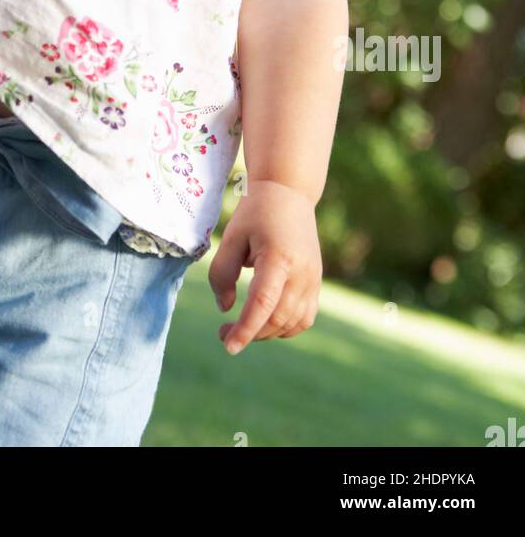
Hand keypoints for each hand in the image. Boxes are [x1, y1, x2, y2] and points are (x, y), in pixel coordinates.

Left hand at [207, 179, 322, 356]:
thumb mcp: (231, 236)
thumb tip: (225, 310)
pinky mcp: (316, 283)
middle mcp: (301, 273)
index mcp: (278, 258)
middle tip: (222, 334)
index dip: (245, 329)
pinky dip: (284, 328)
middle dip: (249, 334)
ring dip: (265, 333)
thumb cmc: (255, 212)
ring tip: (241, 327)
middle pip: (276, 319)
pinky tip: (264, 322)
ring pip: (291, 324)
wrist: (289, 193)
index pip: (262, 304)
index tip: (228, 346)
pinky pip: (304, 318)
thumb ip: (222, 273)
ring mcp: (313, 279)